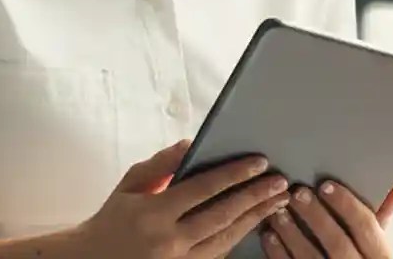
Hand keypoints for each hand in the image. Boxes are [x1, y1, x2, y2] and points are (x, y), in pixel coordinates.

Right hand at [74, 140, 290, 257]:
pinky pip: (218, 256)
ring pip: (226, 240)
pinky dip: (237, 238)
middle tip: (280, 182)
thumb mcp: (130, 185)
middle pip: (223, 216)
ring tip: (277, 203)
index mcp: (154, 213)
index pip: (204, 189)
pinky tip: (254, 224)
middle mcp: (169, 241)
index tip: (259, 162)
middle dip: (255, 197)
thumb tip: (191, 144)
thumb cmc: (112, 219)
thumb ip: (161, 164)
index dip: (235, 174)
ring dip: (255, 219)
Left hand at [261, 181, 392, 258]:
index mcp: (378, 256)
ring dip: (292, 233)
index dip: (346, 204)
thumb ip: (380, 216)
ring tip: (279, 211)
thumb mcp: (373, 243)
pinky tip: (269, 235)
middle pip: (338, 243)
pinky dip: (278, 253)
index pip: (366, 227)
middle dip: (317, 216)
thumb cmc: (359, 258)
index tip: (326, 184)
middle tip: (298, 192)